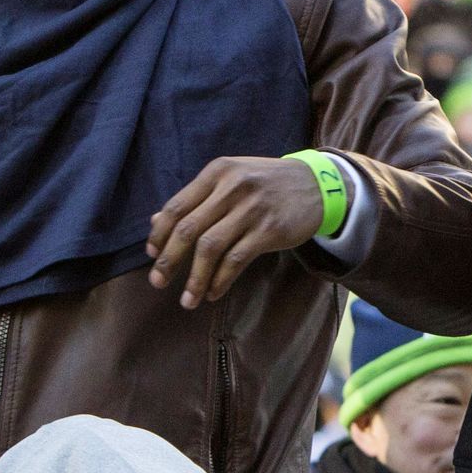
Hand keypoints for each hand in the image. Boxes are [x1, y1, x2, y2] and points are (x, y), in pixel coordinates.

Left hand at [148, 155, 329, 308]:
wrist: (319, 185)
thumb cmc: (268, 184)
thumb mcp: (232, 180)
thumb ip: (196, 199)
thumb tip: (155, 222)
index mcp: (217, 172)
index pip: (176, 207)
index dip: (159, 234)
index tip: (152, 255)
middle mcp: (232, 188)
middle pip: (188, 229)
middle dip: (169, 260)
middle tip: (158, 282)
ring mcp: (252, 209)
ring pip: (210, 248)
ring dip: (194, 278)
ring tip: (187, 300)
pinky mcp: (270, 230)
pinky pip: (236, 259)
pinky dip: (220, 280)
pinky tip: (212, 292)